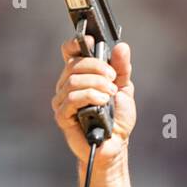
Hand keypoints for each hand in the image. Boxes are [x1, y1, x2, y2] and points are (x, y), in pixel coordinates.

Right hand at [51, 36, 135, 164]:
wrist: (115, 145)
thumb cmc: (117, 118)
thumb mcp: (124, 89)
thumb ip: (122, 68)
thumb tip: (122, 47)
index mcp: (80, 75)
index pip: (69, 52)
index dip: (75, 43)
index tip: (91, 41)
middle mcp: (67, 85)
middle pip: (74, 64)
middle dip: (97, 67)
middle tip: (112, 79)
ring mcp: (62, 100)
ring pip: (73, 80)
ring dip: (95, 84)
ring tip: (110, 94)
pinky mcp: (62, 116)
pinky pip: (71, 98)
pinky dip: (89, 96)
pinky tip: (102, 102)